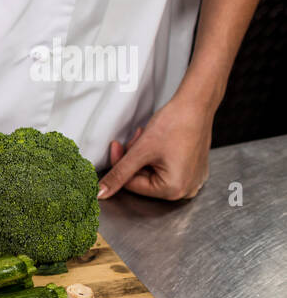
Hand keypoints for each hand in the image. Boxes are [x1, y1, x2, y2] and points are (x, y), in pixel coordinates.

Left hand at [96, 93, 213, 200]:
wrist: (196, 105)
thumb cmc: (175, 124)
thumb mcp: (140, 151)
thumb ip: (118, 174)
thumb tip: (101, 193)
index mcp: (174, 190)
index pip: (132, 185)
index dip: (120, 164)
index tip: (116, 147)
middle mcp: (186, 190)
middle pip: (143, 181)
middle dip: (134, 160)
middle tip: (136, 140)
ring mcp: (192, 181)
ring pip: (152, 174)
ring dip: (143, 157)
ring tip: (148, 139)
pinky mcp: (193, 170)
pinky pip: (166, 169)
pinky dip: (156, 157)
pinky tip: (159, 143)